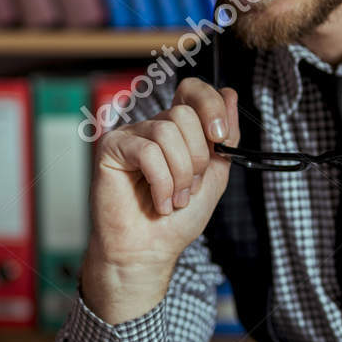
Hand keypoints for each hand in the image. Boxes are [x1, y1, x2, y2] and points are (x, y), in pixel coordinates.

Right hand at [81, 78, 240, 323]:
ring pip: (166, 132)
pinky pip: (147, 152)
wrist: (149, 251)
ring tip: (173, 200)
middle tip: (189, 188)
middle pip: (184, 114)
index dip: (210, 105)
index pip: (193, 89)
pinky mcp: (111, 148)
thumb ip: (226, 137)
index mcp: (179, 130)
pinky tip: (158, 202)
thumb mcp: (215, 176)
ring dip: (178, 175)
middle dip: (196, 158)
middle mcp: (154, 127)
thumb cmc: (176, 220)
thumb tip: (229, 93)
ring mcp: (131, 135)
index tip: (220, 139)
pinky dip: (160, 183)